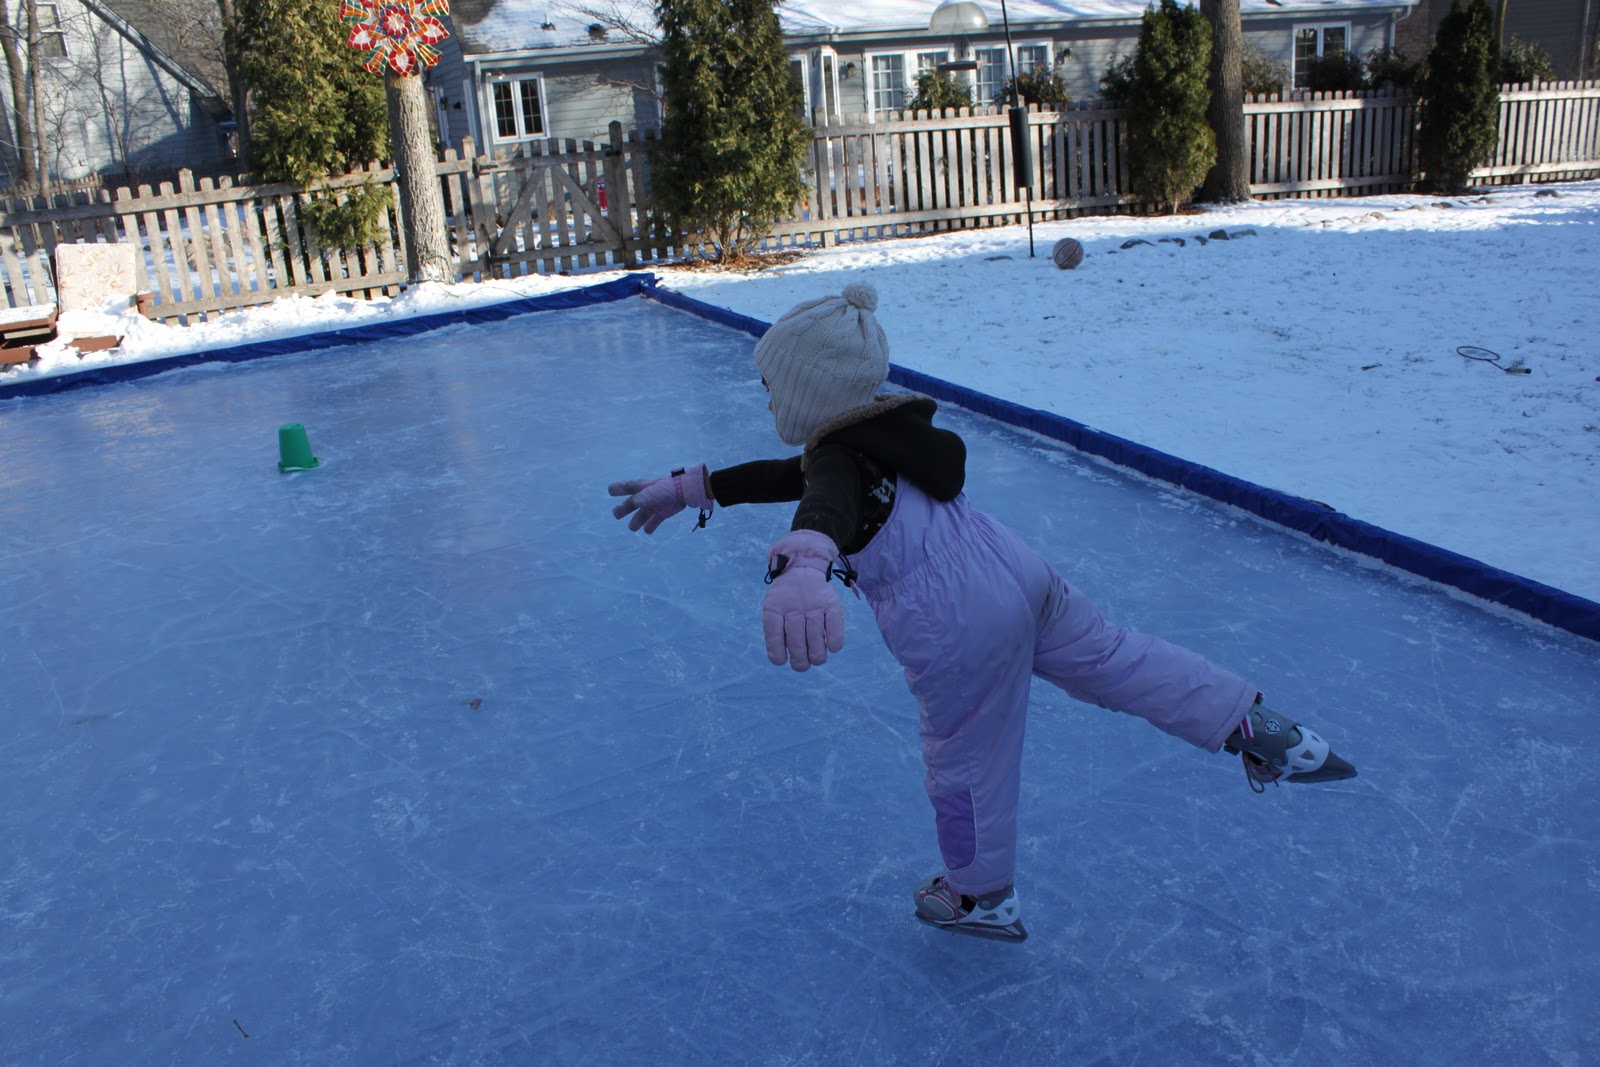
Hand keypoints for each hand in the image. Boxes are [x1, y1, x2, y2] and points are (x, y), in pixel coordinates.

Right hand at [608, 465, 712, 533]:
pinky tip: (648, 531)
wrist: (688, 491)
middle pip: (629, 504)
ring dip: (635, 522)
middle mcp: (645, 497)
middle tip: (617, 515)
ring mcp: (653, 506)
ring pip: (640, 516)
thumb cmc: (670, 488)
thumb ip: (645, 497)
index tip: (611, 491)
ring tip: (633, 528)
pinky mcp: (662, 513)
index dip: (616, 489)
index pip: (625, 487)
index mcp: (641, 487)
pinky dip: (650, 527)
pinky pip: (653, 522)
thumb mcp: (656, 491)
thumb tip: (634, 502)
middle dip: (622, 510)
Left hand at [762, 530, 844, 671]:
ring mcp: (813, 605)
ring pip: (815, 637)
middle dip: (799, 661)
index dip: (777, 653)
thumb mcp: (773, 608)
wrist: (801, 570)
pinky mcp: (831, 604)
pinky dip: (834, 641)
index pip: (773, 634)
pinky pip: (834, 626)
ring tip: (816, 660)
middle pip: (796, 640)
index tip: (782, 661)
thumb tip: (781, 658)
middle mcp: (793, 607)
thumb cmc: (786, 598)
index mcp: (774, 608)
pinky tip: (831, 648)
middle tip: (802, 666)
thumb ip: (775, 630)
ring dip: (816, 656)